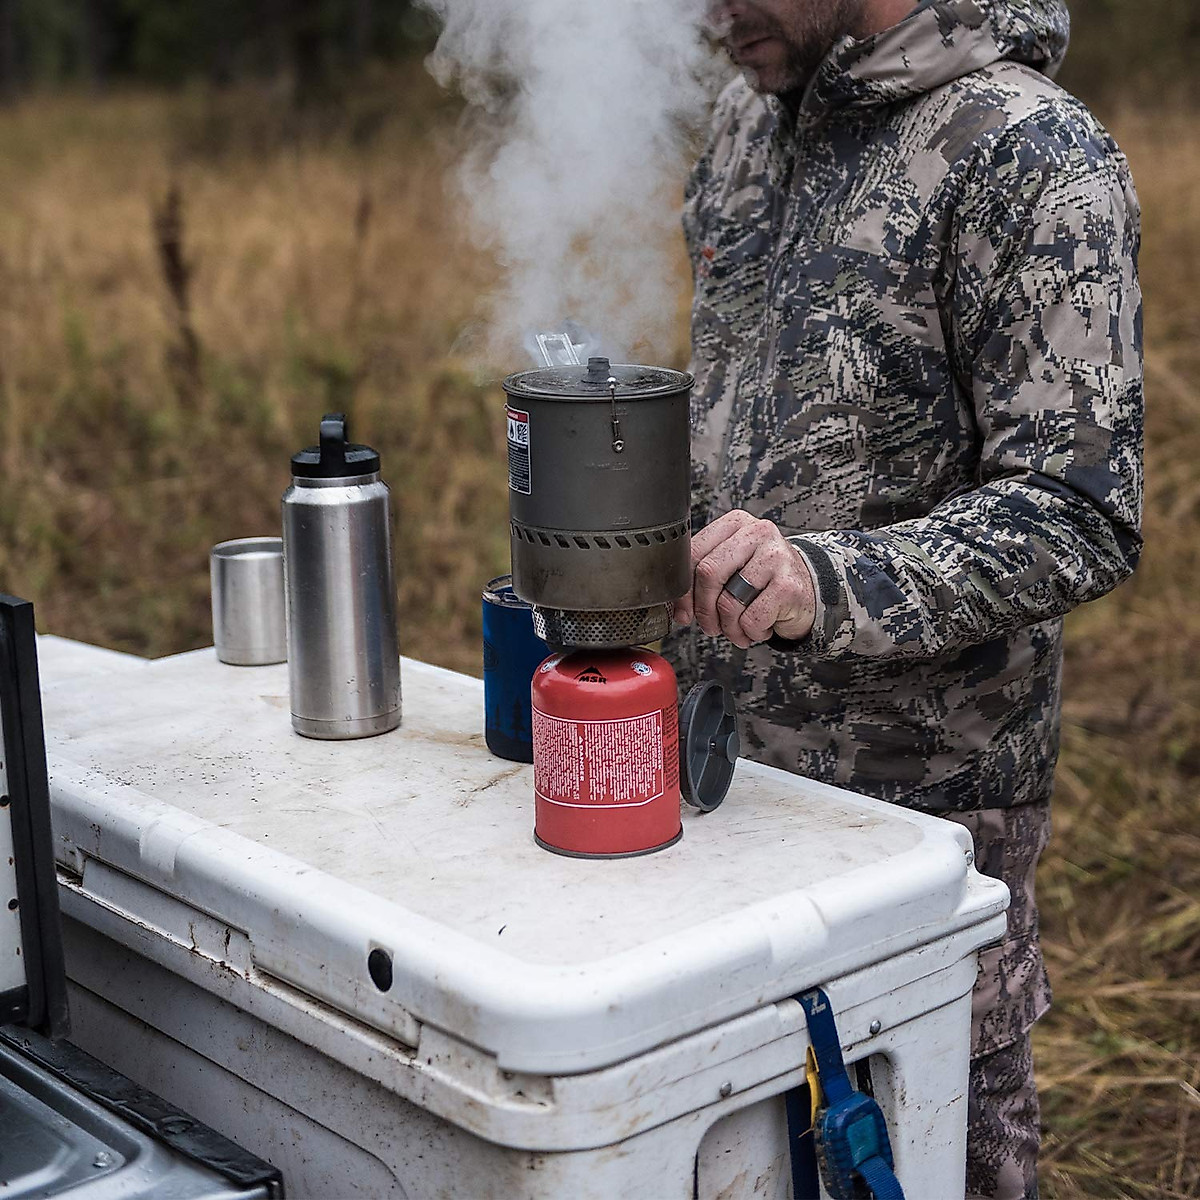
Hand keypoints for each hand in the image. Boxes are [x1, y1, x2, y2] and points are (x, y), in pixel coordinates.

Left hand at [673, 511, 816, 648]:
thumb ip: (704, 577)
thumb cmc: (764, 580)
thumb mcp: (733, 567)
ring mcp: (775, 557)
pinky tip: (760, 627)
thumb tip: (678, 608)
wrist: (809, 589)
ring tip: (737, 630)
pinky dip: (751, 632)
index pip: (694, 553)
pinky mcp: (788, 584)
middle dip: (704, 610)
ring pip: (728, 601)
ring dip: (728, 627)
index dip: (683, 590)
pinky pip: (751, 618)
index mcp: (735, 524)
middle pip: (708, 574)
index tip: (683, 612)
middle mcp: (757, 533)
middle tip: (710, 626)